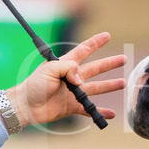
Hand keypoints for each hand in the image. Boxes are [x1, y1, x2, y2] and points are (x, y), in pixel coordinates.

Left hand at [7, 32, 126, 126]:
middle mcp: (72, 78)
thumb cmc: (34, 85)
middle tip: (123, 59)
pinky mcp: (72, 107)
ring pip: (96, 88)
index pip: (84, 50)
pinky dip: (100, 112)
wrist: (25, 106)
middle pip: (96, 68)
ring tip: (123, 83)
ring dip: (110, 85)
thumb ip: (68, 68)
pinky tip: (111, 114)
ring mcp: (74, 93)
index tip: (107, 35)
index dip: (96, 43)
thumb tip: (82, 80)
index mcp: (66, 65)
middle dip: (109, 64)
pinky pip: (89, 109)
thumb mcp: (50, 69)